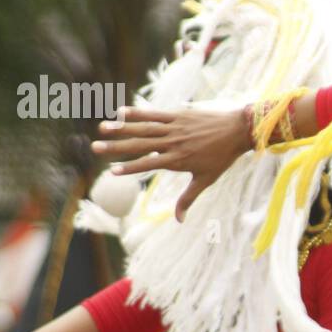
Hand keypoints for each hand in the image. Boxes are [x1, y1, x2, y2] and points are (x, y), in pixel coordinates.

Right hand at [92, 105, 254, 220]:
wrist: (237, 131)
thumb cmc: (222, 158)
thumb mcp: (205, 180)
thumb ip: (188, 198)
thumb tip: (179, 220)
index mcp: (178, 160)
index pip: (148, 164)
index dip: (130, 168)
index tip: (112, 171)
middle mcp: (173, 143)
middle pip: (140, 145)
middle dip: (116, 147)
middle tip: (95, 148)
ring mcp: (175, 128)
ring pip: (144, 128)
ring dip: (121, 128)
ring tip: (102, 128)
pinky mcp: (178, 115)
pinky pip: (155, 114)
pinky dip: (138, 112)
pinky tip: (121, 111)